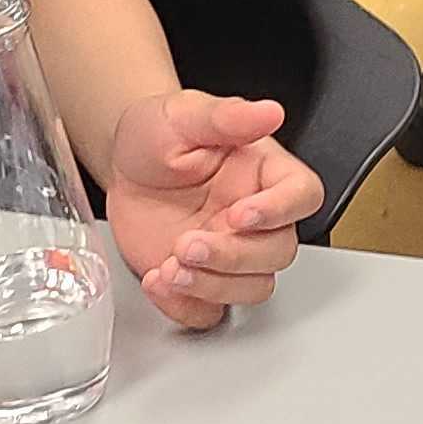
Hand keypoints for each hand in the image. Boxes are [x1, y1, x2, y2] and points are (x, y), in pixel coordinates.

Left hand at [103, 90, 319, 328]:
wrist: (121, 167)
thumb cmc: (158, 136)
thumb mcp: (184, 115)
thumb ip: (226, 116)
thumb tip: (270, 111)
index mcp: (264, 174)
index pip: (302, 195)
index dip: (280, 211)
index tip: (239, 214)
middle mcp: (256, 219)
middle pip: (278, 252)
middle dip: (232, 256)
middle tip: (187, 244)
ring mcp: (231, 253)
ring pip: (253, 287)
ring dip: (213, 285)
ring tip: (169, 266)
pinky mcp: (202, 281)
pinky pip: (211, 312)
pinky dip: (185, 307)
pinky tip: (158, 280)